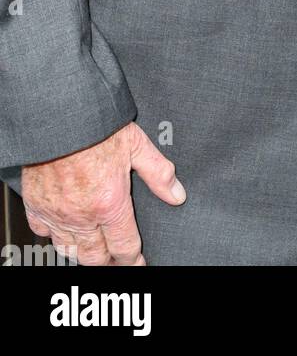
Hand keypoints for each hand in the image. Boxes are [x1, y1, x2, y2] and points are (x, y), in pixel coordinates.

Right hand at [21, 122, 186, 265]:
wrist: (59, 116)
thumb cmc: (96, 127)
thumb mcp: (136, 144)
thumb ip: (157, 173)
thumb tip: (177, 193)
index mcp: (110, 203)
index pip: (124, 246)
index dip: (134, 259)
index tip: (139, 263)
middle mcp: (82, 215)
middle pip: (96, 257)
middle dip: (109, 263)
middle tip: (117, 260)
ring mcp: (57, 214)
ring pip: (69, 251)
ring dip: (83, 253)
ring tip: (93, 249)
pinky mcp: (37, 206)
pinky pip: (44, 234)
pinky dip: (55, 235)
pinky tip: (64, 228)